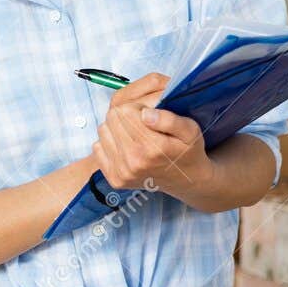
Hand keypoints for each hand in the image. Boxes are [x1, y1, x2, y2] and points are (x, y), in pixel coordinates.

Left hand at [91, 73, 213, 200]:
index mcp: (152, 147)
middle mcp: (133, 161)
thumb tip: (145, 114)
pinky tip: (126, 146)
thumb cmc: (187, 151)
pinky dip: (110, 143)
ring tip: (134, 134)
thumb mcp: (190, 130)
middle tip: (140, 123)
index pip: (125, 111)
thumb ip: (170, 119)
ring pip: (102, 130)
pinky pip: (97, 148)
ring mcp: (122, 173)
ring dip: (116, 128)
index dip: (136, 107)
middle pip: (112, 118)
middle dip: (125, 115)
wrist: (186, 180)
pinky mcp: (114, 179)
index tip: (147, 113)